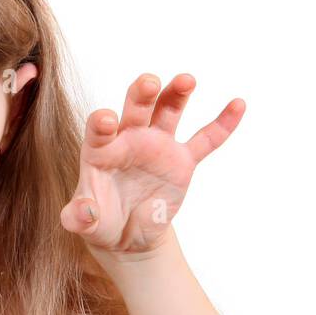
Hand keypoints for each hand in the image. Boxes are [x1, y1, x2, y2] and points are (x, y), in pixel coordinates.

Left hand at [60, 73, 243, 257]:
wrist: (127, 234)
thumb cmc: (100, 222)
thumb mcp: (86, 224)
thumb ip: (78, 217)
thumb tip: (82, 213)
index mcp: (100, 151)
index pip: (99, 130)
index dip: (101, 123)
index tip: (107, 119)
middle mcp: (129, 140)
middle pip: (135, 109)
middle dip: (141, 94)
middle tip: (149, 82)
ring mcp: (157, 146)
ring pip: (168, 112)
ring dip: (177, 93)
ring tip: (187, 80)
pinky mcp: (182, 161)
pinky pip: (205, 140)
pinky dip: (222, 124)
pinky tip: (238, 104)